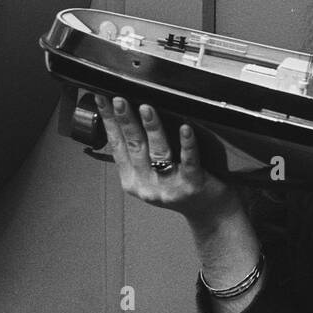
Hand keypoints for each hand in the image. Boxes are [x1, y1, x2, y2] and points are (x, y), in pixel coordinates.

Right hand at [92, 94, 239, 226]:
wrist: (210, 212)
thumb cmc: (180, 185)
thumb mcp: (151, 173)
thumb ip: (139, 153)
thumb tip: (127, 116)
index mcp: (133, 179)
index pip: (117, 146)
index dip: (109, 122)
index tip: (102, 100)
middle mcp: (147, 185)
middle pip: (135, 147)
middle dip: (126, 121)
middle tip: (120, 100)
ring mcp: (170, 186)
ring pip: (158, 153)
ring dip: (152, 129)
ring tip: (147, 109)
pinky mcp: (192, 185)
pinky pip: (189, 161)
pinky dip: (187, 144)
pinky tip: (186, 128)